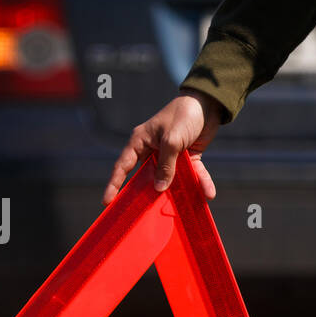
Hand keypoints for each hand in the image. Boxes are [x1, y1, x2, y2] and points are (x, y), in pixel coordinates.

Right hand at [103, 91, 224, 203]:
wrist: (209, 103)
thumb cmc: (184, 116)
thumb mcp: (172, 140)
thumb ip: (166, 165)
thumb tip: (159, 189)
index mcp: (140, 141)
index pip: (123, 166)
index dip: (114, 184)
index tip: (106, 202)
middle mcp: (152, 149)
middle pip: (146, 176)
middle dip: (147, 194)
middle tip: (142, 213)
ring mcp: (170, 155)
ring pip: (171, 178)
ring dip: (179, 191)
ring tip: (180, 208)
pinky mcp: (187, 157)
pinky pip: (191, 174)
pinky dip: (200, 182)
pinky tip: (208, 193)